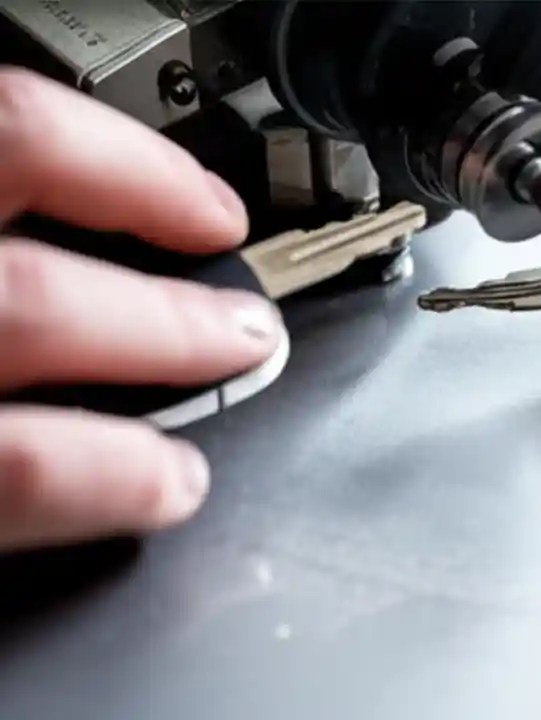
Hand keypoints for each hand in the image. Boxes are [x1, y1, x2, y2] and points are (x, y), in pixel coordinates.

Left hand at [0, 68, 282, 550]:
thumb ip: (2, 509)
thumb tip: (90, 515)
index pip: (13, 467)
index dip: (117, 476)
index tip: (175, 485)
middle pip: (28, 307)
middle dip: (167, 324)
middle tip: (246, 338)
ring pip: (4, 150)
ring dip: (134, 185)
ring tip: (212, 220)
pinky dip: (62, 132)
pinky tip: (99, 149)